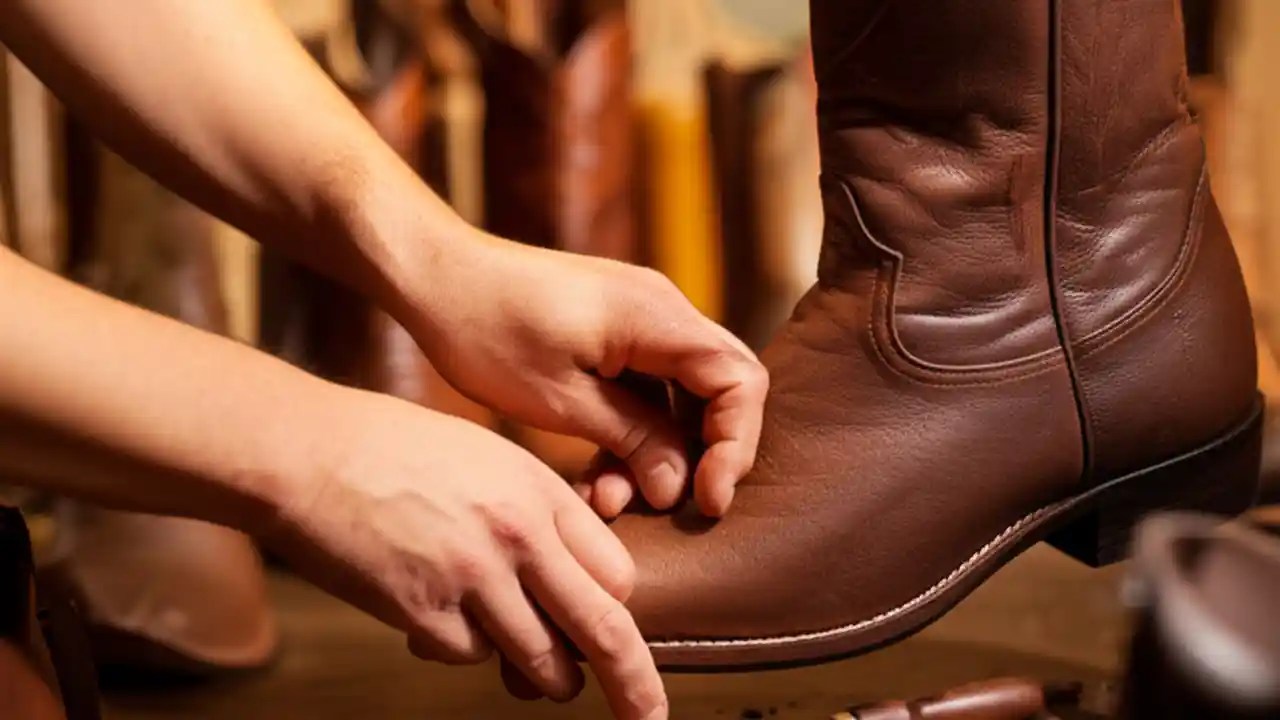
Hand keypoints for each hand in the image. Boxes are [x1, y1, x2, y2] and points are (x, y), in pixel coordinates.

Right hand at [261, 389, 666, 718]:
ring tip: (535, 675)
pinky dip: (464, 650)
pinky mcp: (424, 615)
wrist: (305, 454)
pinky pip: (470, 657)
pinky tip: (437, 617)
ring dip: (546, 679)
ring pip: (542, 663)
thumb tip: (564, 574)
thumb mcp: (485, 458)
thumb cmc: (392, 447)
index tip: (621, 631)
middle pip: (603, 630)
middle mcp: (518, 537)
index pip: (616, 574)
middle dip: (633, 685)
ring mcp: (473, 579)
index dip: (619, 608)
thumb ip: (532, 512)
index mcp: (538, 492)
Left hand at [399, 234, 768, 517]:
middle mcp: (661, 311)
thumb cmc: (487, 330)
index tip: (707, 499)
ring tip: (605, 500)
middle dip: (701, 454)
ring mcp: (638, 321)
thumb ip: (632, 439)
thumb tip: (682, 488)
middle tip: (670, 507)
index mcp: (657, 317)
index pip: (738, 382)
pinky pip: (645, 391)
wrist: (434, 277)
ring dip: (654, 454)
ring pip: (680, 399)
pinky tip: (592, 478)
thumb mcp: (560, 400)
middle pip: (721, 389)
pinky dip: (629, 435)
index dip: (734, 445)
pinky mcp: (613, 335)